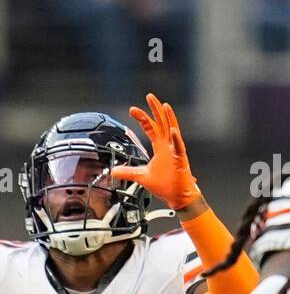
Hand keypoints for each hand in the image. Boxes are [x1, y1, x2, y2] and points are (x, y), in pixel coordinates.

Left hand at [112, 94, 199, 211]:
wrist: (178, 197)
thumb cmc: (166, 185)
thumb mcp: (142, 176)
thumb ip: (128, 172)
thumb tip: (114, 171)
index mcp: (160, 147)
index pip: (151, 128)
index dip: (142, 118)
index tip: (132, 110)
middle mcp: (168, 146)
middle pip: (162, 123)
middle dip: (155, 109)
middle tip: (149, 96)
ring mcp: (175, 151)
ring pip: (172, 130)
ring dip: (168, 118)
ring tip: (164, 105)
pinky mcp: (181, 160)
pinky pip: (178, 147)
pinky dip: (175, 139)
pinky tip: (172, 130)